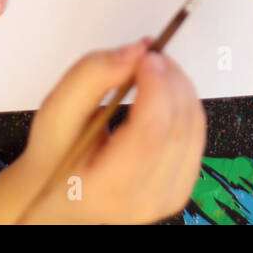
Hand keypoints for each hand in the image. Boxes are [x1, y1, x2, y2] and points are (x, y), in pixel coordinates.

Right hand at [0, 41, 206, 223]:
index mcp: (107, 189)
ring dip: (180, 89)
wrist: (58, 198)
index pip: (150, 134)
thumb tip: (136, 51)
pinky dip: (185, 106)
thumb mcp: (55, 112)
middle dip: (170, 80)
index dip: (156, 87)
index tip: (147, 55)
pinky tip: (164, 94)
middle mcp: (145, 201)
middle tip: (150, 55)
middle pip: (179, 129)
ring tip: (154, 70)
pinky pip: (197, 138)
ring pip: (194, 130)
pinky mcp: (181, 189)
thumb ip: (90, 76)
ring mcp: (168, 198)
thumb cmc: (54, 157)